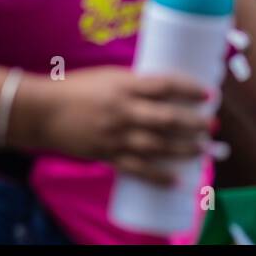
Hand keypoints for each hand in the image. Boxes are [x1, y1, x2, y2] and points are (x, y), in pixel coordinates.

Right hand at [15, 68, 210, 184]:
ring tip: (203, 150)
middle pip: (167, 119)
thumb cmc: (77, 89)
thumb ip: (136, 84)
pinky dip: (157, 175)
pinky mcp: (106, 155)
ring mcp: (115, 135)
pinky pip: (136, 169)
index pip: (165, 85)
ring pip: (157, 145)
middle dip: (193, 123)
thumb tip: (166, 90)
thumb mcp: (109, 77)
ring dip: (183, 149)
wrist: (42, 112)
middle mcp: (123, 111)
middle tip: (212, 125)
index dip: (189, 89)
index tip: (209, 93)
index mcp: (124, 86)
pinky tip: (175, 179)